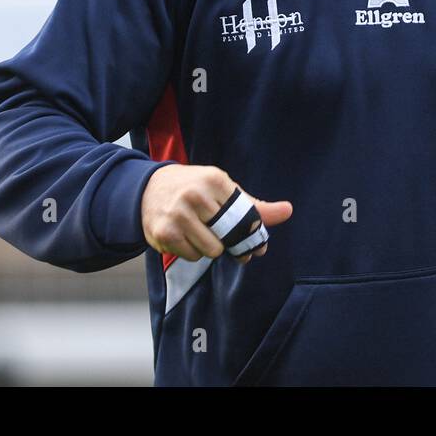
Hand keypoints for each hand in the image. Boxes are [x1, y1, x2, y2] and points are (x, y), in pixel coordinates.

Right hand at [141, 164, 292, 263]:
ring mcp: (178, 215)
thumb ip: (252, 204)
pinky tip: (185, 236)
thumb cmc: (193, 188)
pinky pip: (193, 256)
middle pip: (230, 236)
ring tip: (200, 231)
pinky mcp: (165, 234)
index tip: (252, 237)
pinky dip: (193, 251)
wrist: (147, 189)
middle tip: (226, 238)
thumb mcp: (221, 188)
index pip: (246, 215)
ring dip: (210, 247)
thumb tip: (287, 211)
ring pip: (212, 250)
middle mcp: (195, 195)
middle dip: (233, 242)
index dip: (252, 231)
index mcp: (214, 179)